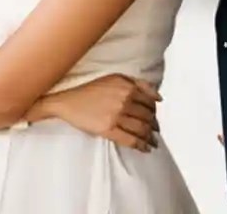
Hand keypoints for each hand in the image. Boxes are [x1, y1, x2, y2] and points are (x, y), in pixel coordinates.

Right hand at [45, 74, 160, 151]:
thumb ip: (138, 84)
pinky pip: (131, 140)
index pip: (150, 103)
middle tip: (154, 131)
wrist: (67, 102)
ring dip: (150, 138)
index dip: (154, 112)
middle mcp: (123, 100)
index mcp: (126, 87)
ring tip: (152, 142)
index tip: (153, 118)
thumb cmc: (90, 90)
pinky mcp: (108, 129)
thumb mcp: (114, 78)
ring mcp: (116, 115)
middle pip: (148, 117)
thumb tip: (159, 98)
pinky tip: (146, 149)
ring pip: (142, 129)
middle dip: (154, 126)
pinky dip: (142, 146)